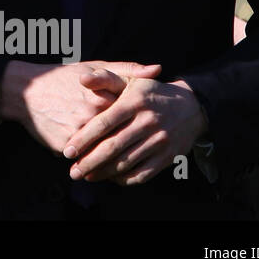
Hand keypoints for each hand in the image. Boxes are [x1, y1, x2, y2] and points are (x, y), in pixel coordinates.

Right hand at [0, 60, 162, 154]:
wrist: (24, 92)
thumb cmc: (62, 78)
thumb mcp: (93, 67)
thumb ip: (127, 70)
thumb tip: (158, 70)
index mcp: (103, 96)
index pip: (133, 117)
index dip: (140, 123)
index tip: (149, 127)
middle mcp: (92, 115)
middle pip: (121, 137)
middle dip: (131, 144)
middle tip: (142, 149)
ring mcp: (78, 132)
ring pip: (104, 152)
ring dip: (114, 159)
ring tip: (124, 161)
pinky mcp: (65, 146)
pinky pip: (85, 158)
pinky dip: (93, 163)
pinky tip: (100, 166)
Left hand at [64, 78, 207, 185]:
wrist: (190, 107)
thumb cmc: (149, 93)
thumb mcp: (129, 80)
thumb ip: (104, 78)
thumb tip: (82, 79)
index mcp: (134, 102)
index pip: (104, 123)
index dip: (83, 139)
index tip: (68, 151)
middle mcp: (148, 122)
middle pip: (113, 147)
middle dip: (89, 162)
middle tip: (73, 172)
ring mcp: (160, 141)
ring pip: (126, 163)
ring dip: (103, 173)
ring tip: (86, 176)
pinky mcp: (168, 157)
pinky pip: (143, 174)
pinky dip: (125, 179)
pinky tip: (111, 178)